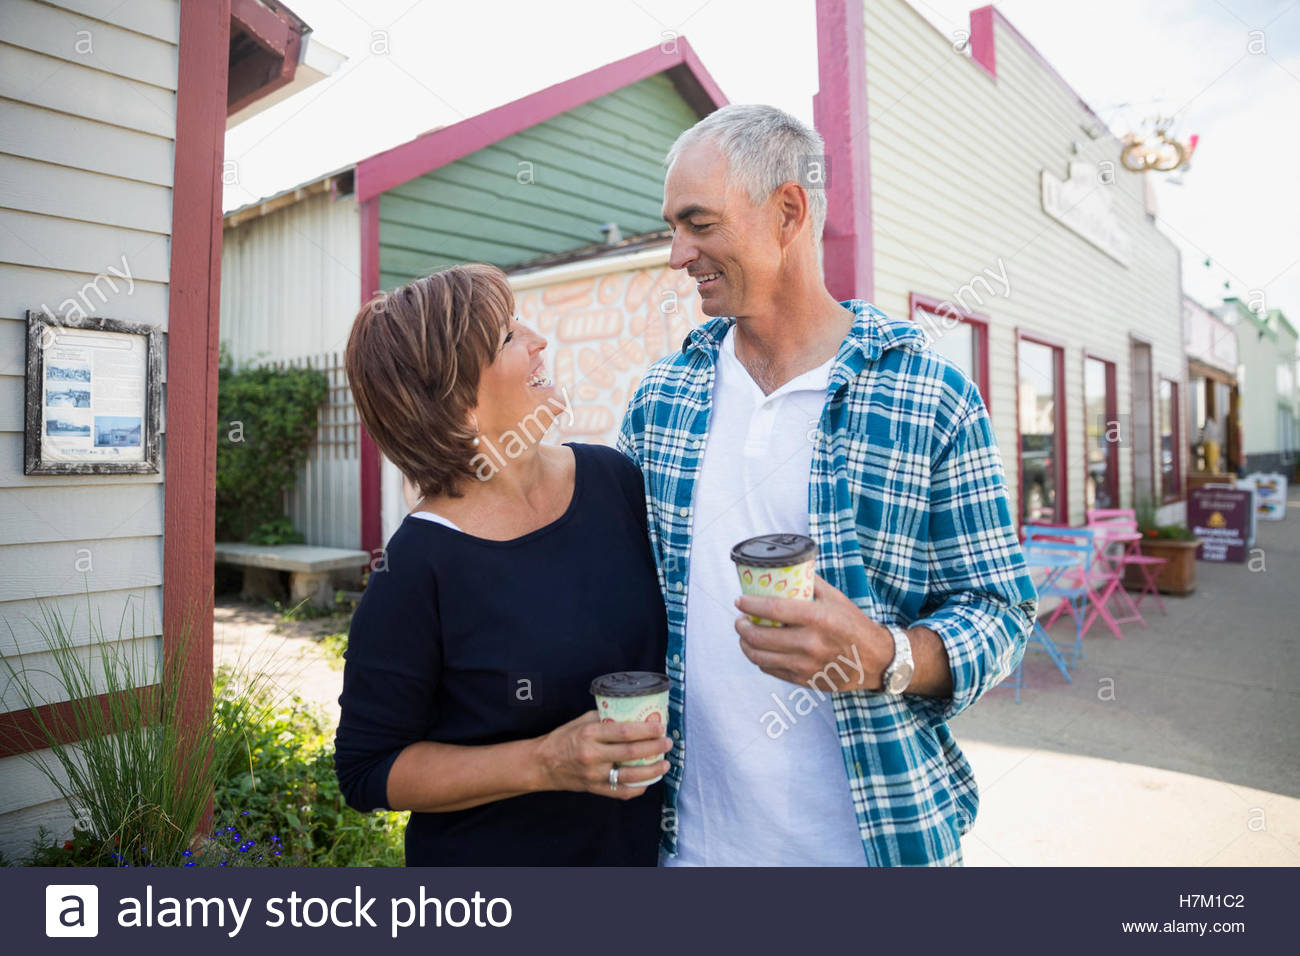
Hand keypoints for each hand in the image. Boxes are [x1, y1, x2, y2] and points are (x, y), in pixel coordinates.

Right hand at [534, 711, 670, 799]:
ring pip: (630, 776)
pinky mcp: (595, 789)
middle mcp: (592, 755)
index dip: (646, 730)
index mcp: (590, 734)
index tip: (661, 727)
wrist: (543, 764)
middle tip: (667, 743)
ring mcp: (594, 775)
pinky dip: (638, 789)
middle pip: (631, 753)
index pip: (624, 732)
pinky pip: (621, 792)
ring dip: (652, 771)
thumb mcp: (581, 722)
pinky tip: (649, 781)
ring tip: (665, 764)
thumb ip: (605, 718)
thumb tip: (631, 713)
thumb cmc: (563, 738)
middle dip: (654, 748)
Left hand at [735, 572, 892, 691]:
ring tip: (744, 635)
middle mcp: (809, 643)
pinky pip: (771, 670)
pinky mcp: (804, 680)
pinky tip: (759, 651)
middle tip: (740, 619)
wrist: (876, 660)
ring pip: (760, 657)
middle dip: (742, 627)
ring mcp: (805, 665)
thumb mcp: (836, 597)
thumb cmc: (854, 625)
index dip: (750, 605)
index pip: (772, 609)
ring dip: (745, 645)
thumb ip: (811, 582)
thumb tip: (788, 568)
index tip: (740, 601)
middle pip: (759, 637)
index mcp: (816, 617)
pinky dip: (760, 660)